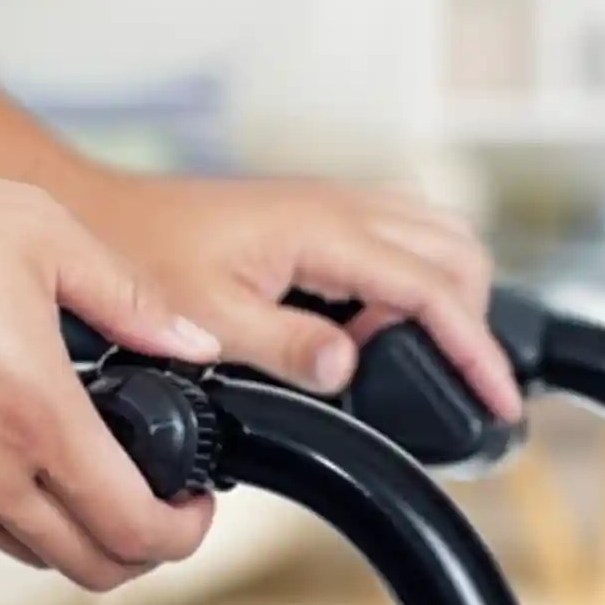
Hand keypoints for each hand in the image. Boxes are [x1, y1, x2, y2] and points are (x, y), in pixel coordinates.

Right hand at [0, 146, 220, 590]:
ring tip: (97, 474)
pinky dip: (18, 515)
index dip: (186, 528)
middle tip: (161, 504)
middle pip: (89, 567)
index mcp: (32, 412)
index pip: (133, 527)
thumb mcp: (39, 233)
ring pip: (31, 554)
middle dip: (144, 549)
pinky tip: (25, 453)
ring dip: (79, 534)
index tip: (198, 501)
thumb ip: (131, 300)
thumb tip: (190, 341)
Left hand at [75, 174, 520, 420]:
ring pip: (437, 235)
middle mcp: (341, 205)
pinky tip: (373, 324)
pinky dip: (413, 277)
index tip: (498, 402)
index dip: (476, 351)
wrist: (106, 217)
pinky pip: (400, 233)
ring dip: (444, 295)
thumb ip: (285, 346)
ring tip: (405, 357)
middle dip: (469, 321)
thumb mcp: (211, 320)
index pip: (434, 288)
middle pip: (457, 253)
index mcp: (324, 230)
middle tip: (444, 382)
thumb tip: (348, 369)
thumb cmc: (146, 258)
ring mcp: (333, 202)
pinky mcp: (319, 212)